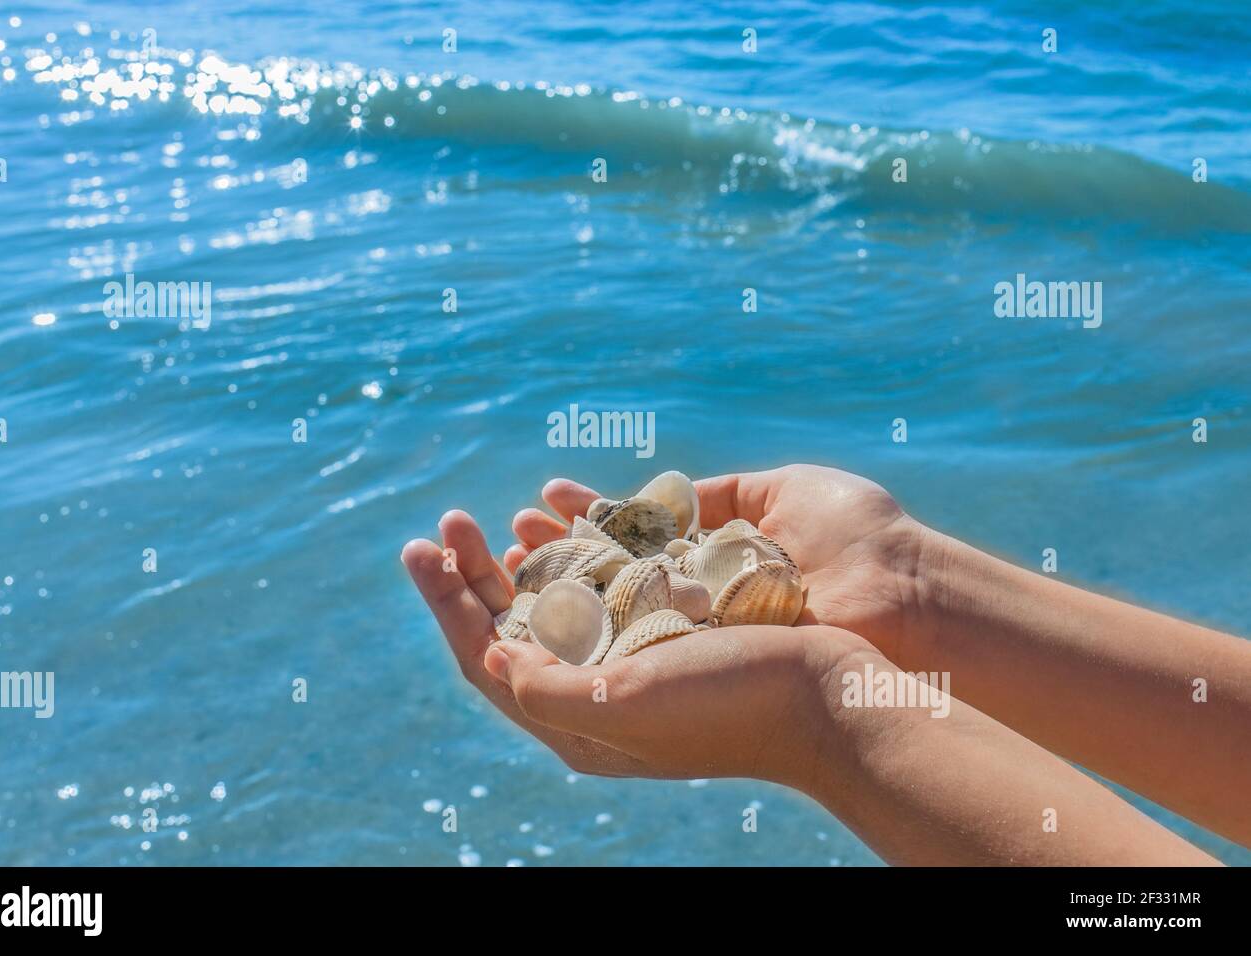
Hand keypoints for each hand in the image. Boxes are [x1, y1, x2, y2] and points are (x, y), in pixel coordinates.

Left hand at [401, 474, 887, 788]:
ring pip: (556, 607)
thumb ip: (550, 688)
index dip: (445, 601)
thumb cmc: (733, 705)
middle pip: (512, 627)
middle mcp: (597, 697)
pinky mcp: (668, 637)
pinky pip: (605, 592)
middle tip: (448, 520)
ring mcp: (633, 666)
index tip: (420, 546)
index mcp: (576, 722)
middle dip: (472, 574)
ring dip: (522, 563)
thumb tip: (486, 651)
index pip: (485, 655)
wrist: (830, 699)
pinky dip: (579, 559)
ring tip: (500, 520)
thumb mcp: (630, 704)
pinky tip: (569, 529)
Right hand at [506, 465, 926, 659]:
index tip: (544, 494)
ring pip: (604, 610)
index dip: (586, 515)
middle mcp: (698, 600)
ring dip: (549, 582)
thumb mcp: (785, 492)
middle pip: (607, 572)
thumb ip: (722, 496)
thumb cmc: (857, 536)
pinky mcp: (701, 667)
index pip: (632, 534)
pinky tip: (534, 603)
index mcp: (716, 556)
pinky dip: (577, 626)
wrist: (903, 597)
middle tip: (501, 526)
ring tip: (498, 553)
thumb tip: (674, 494)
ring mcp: (697, 637)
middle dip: (552, 548)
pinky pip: (627, 647)